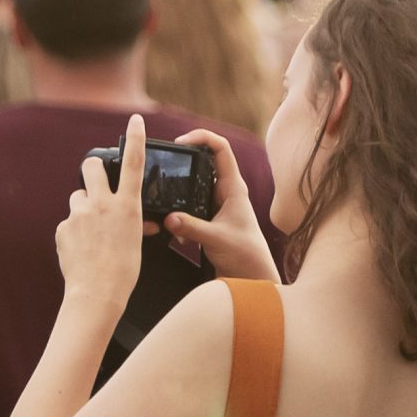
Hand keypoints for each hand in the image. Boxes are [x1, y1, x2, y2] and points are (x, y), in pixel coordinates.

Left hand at [56, 116, 151, 316]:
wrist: (96, 294)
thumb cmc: (122, 272)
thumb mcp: (136, 241)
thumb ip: (131, 221)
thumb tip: (135, 218)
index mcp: (127, 206)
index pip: (133, 163)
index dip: (136, 138)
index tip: (136, 120)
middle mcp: (101, 204)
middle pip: (90, 167)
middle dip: (92, 168)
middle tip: (95, 180)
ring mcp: (79, 215)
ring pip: (78, 198)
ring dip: (84, 208)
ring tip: (92, 234)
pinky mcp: (63, 228)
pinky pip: (69, 222)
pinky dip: (75, 232)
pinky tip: (82, 250)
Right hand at [158, 130, 278, 283]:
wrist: (252, 278)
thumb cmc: (246, 256)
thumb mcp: (217, 239)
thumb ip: (193, 228)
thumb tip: (169, 218)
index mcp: (234, 187)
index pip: (220, 148)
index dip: (201, 137)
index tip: (180, 142)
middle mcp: (225, 191)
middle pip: (203, 161)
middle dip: (184, 160)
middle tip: (164, 164)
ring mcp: (216, 204)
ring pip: (193, 184)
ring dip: (179, 189)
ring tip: (164, 194)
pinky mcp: (208, 219)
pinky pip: (189, 205)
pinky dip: (178, 212)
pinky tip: (173, 228)